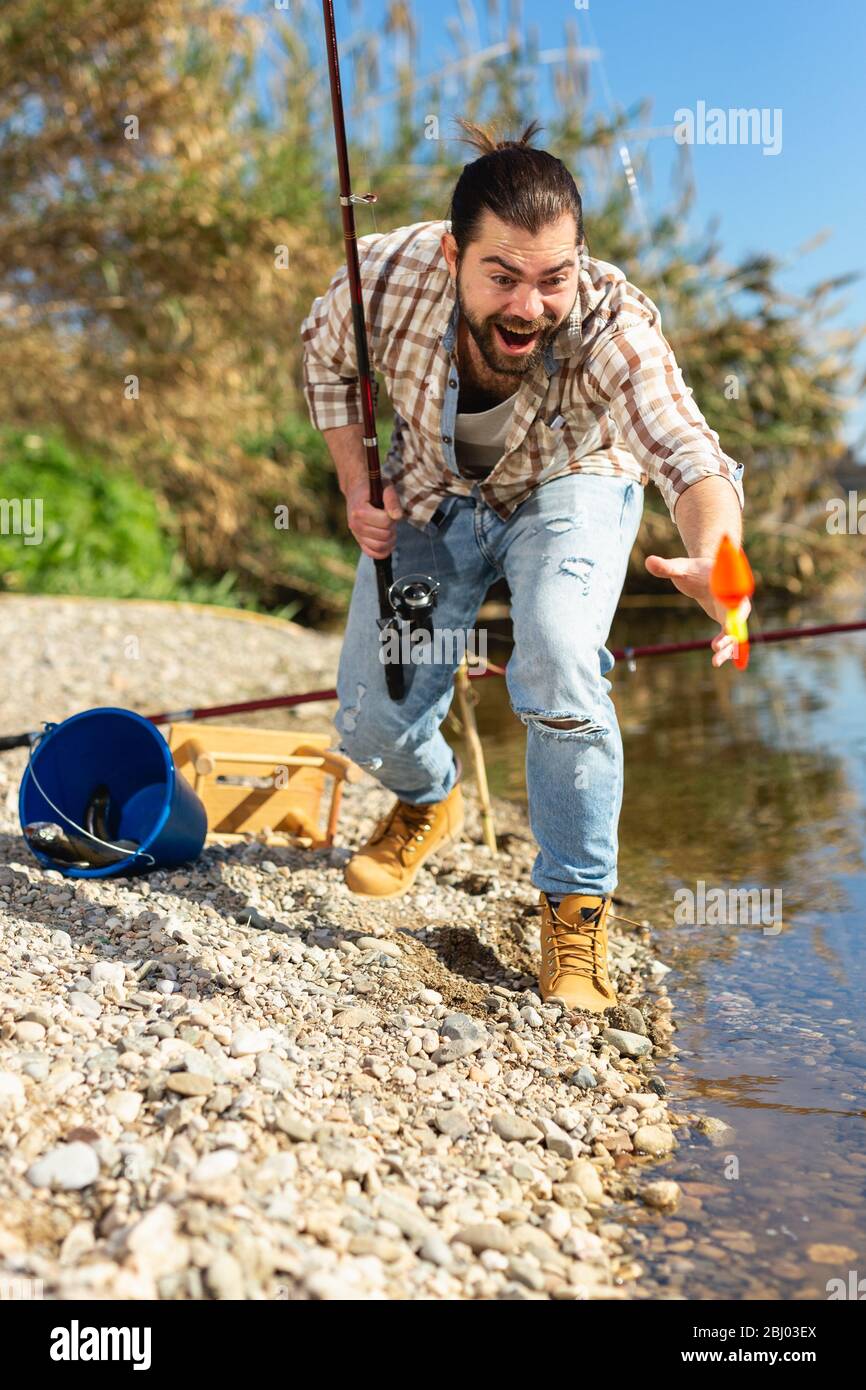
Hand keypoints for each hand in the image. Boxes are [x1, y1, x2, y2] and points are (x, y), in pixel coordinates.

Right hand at [345, 483, 402, 558]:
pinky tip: (387, 541)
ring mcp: (356, 534)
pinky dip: (383, 551)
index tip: (390, 509)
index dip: (393, 516)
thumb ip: (392, 500)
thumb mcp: (385, 487)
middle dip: (393, 528)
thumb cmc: (373, 489)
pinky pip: (373, 554)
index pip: (385, 521)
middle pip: (384, 535)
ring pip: (380, 546)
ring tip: (390, 529)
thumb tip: (397, 516)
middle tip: (391, 519)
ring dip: (390, 540)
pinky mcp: (359, 541)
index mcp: (359, 510)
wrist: (356, 491)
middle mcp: (355, 524)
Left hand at [644, 553, 751, 667]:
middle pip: (738, 618)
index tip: (731, 620)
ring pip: (734, 632)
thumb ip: (667, 566)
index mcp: (728, 584)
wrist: (705, 573)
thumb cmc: (695, 570)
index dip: (735, 608)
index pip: (736, 596)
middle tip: (717, 645)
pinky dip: (724, 648)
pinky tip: (715, 661)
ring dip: (728, 648)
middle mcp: (735, 599)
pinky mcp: (726, 621)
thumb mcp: (680, 568)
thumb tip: (648, 560)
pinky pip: (728, 636)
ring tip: (715, 662)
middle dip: (731, 633)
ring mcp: (732, 612)